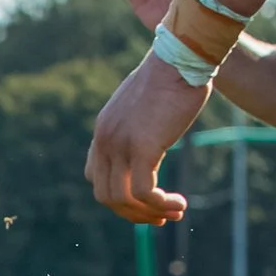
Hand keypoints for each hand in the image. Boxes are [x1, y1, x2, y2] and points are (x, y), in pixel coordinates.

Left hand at [86, 53, 207, 221]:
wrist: (180, 58)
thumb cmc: (172, 78)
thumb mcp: (145, 107)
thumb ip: (139, 127)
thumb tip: (152, 140)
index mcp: (103, 131)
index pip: (95, 177)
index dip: (117, 197)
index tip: (143, 203)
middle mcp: (105, 139)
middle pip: (106, 195)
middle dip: (133, 214)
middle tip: (161, 217)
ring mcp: (120, 144)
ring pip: (123, 199)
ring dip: (149, 213)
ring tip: (175, 213)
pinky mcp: (142, 147)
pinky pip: (144, 192)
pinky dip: (161, 205)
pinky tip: (180, 204)